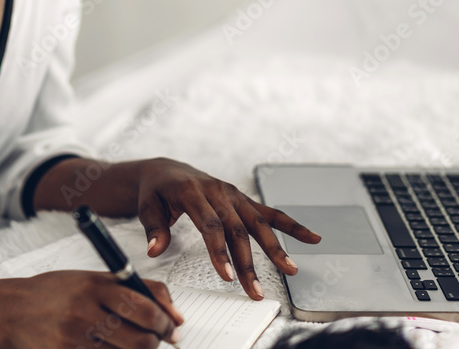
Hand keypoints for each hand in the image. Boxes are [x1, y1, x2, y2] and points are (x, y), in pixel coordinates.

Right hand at [0, 270, 183, 348]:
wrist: (11, 311)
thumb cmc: (55, 293)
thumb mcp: (92, 279)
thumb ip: (132, 288)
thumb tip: (172, 310)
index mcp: (95, 286)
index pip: (146, 306)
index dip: (167, 320)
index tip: (175, 325)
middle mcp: (85, 312)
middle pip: (141, 338)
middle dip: (158, 341)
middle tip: (162, 339)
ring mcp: (74, 339)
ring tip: (135, 343)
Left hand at [135, 158, 320, 300]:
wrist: (167, 170)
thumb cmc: (157, 191)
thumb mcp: (147, 207)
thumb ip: (154, 228)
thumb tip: (155, 249)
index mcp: (193, 192)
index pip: (210, 225)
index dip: (220, 251)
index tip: (227, 276)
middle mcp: (218, 192)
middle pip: (238, 230)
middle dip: (248, 262)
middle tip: (254, 289)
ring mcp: (233, 194)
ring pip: (258, 222)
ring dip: (275, 247)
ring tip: (291, 270)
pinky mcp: (242, 199)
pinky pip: (269, 213)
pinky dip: (291, 226)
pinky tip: (311, 238)